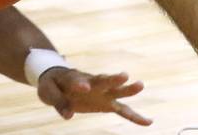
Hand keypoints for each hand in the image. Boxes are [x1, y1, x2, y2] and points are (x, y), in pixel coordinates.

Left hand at [37, 68, 151, 125]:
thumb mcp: (47, 92)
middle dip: (112, 79)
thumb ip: (58, 102)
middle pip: (103, 80)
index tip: (83, 87)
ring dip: (127, 89)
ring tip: (140, 84)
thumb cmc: (51, 84)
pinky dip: (134, 116)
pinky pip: (123, 110)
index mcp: (74, 78)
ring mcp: (102, 93)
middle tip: (124, 75)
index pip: (77, 80)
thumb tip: (68, 115)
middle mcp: (91, 83)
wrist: (58, 80)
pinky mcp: (107, 103)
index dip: (79, 84)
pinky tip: (149, 122)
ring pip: (116, 91)